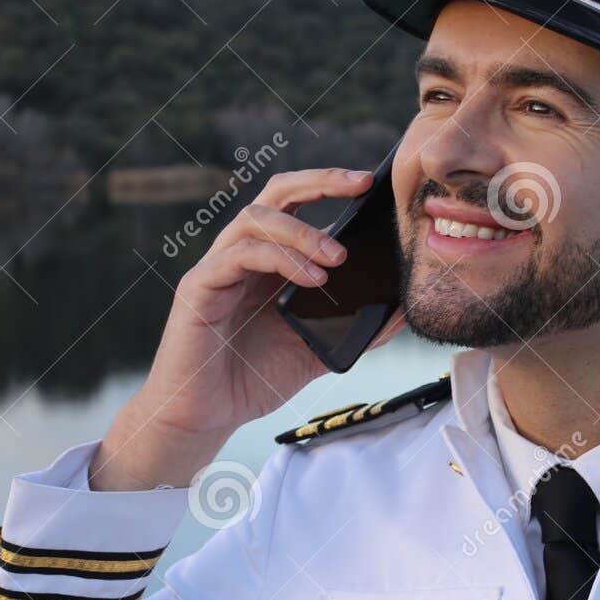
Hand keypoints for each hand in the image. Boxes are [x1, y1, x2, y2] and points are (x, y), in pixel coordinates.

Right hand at [89, 167, 406, 489]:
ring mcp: (217, 269)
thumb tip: (401, 309)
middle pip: (274, 195)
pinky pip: (238, 255)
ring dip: (302, 232)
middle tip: (359, 186)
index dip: (327, 186)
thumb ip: (355, 329)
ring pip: (255, 219)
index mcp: (267, 263)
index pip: (294, 205)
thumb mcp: (316, 350)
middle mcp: (240, 256)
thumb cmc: (252, 380)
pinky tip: (310, 279)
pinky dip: (278, 259)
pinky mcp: (198, 288)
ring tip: (337, 259)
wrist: (205, 417)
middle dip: (318, 182)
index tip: (368, 184)